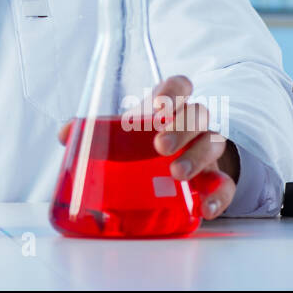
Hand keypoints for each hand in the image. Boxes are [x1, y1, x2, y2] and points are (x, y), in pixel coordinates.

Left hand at [57, 74, 238, 220]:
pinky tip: (205, 207)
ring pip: (213, 143)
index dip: (173, 91)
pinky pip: (226, 182)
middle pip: (197, 114)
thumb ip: (95, 130)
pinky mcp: (216, 176)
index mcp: (168, 104)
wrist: (173, 161)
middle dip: (180, 128)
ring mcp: (207, 148)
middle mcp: (192, 122)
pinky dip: (219, 194)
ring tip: (177, 174)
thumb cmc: (143, 139)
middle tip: (160, 146)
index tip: (159, 104)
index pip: (179, 85)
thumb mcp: (123, 131)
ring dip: (196, 158)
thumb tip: (66, 134)